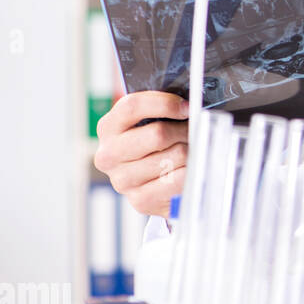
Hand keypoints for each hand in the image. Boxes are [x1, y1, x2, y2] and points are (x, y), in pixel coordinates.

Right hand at [93, 91, 188, 216]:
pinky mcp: (140, 200)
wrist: (152, 185)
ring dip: (192, 151)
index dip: (165, 103)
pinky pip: (179, 180)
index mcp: (108, 128)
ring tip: (192, 151)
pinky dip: (192, 172)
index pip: (132, 106)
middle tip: (194, 132)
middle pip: (158, 133)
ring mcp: (122, 180)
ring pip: (174, 156)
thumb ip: (162, 110)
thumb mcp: (150, 123)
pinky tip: (190, 169)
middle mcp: (108, 155)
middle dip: (184, 130)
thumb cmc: (155, 146)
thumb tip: (190, 105)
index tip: (187, 107)